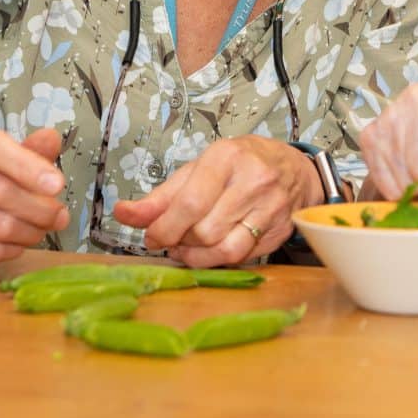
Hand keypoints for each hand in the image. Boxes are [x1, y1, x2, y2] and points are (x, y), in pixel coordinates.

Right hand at [0, 118, 68, 269]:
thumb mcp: (2, 152)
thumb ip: (30, 148)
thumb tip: (51, 139)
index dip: (27, 166)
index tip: (57, 185)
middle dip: (39, 208)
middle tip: (59, 216)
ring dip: (29, 231)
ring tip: (41, 229)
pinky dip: (9, 250)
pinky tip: (18, 243)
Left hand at [111, 137, 317, 267]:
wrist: (294, 168)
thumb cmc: (240, 165)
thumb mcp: (198, 170)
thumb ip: (161, 196)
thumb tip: (123, 214)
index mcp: (226, 157)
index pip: (190, 204)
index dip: (164, 228)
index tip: (152, 236)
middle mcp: (253, 180)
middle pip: (204, 231)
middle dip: (180, 242)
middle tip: (174, 238)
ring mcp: (271, 207)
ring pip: (223, 249)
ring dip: (197, 257)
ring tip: (189, 247)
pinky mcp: (280, 230)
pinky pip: (242, 257)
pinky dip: (218, 260)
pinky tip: (212, 250)